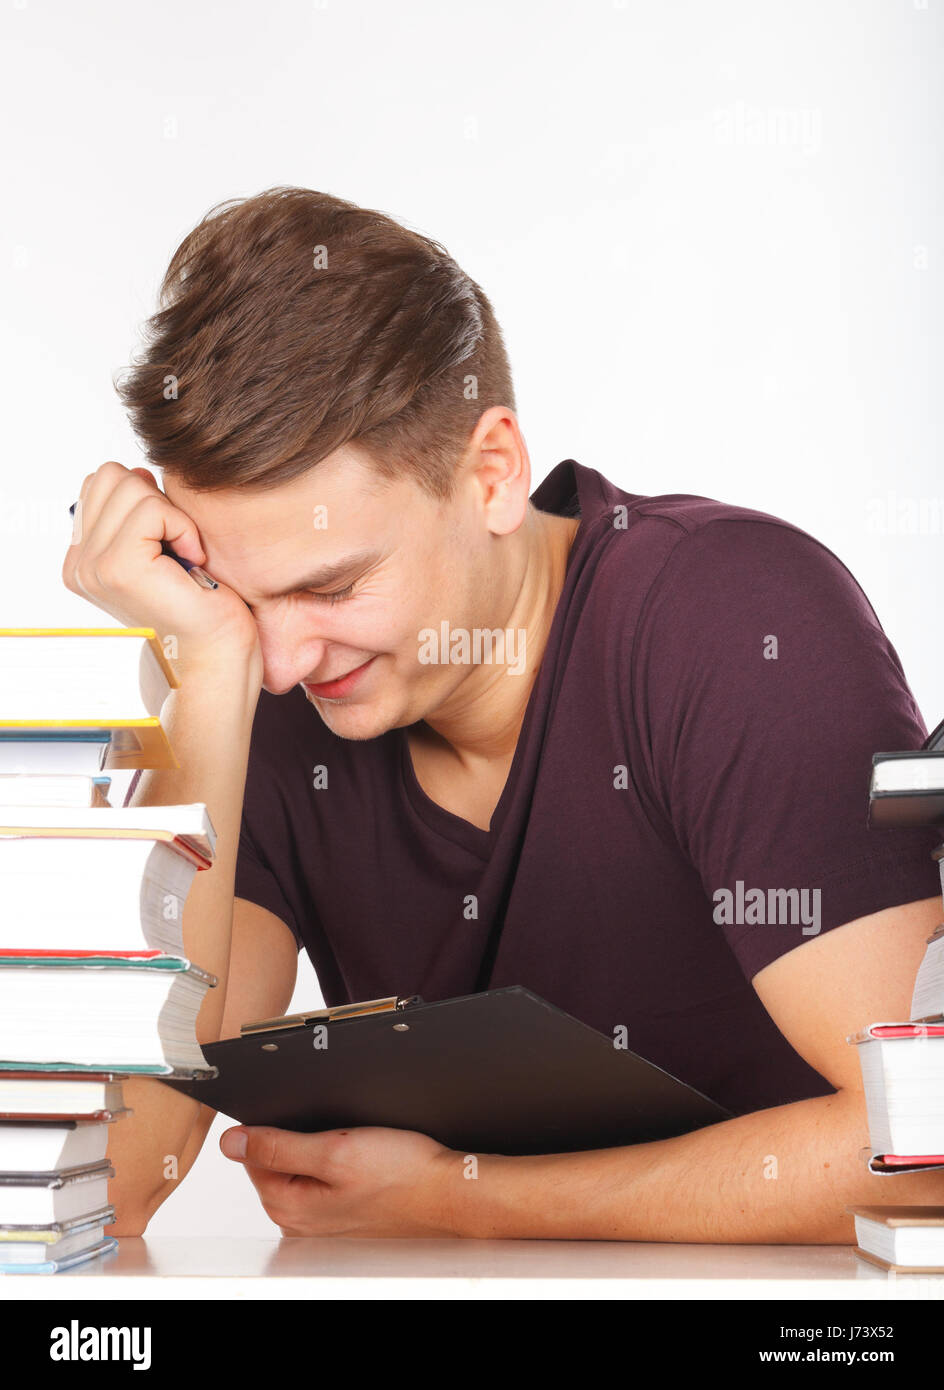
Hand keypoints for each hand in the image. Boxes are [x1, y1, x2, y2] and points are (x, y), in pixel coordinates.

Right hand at [62, 460, 261, 675]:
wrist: (219, 657)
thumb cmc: (204, 608)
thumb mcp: (164, 549)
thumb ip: (138, 513)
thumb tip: (137, 472)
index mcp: (84, 560)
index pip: (100, 484)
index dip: (146, 499)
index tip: (169, 542)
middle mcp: (81, 565)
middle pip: (111, 476)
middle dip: (156, 501)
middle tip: (179, 547)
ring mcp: (94, 567)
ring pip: (131, 486)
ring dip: (172, 516)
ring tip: (185, 557)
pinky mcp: (118, 567)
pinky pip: (152, 509)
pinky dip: (183, 528)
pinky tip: (192, 562)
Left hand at [219, 1124, 460, 1236]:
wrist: (448, 1193)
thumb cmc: (402, 1174)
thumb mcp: (335, 1150)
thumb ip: (278, 1147)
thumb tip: (230, 1142)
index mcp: (287, 1206)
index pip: (253, 1153)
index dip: (275, 1125)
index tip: (306, 1116)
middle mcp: (297, 1222)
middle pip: (275, 1162)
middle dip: (299, 1138)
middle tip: (339, 1131)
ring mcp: (320, 1223)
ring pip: (300, 1170)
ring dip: (319, 1150)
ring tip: (354, 1144)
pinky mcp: (340, 1216)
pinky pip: (323, 1181)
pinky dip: (335, 1164)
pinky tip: (361, 1159)